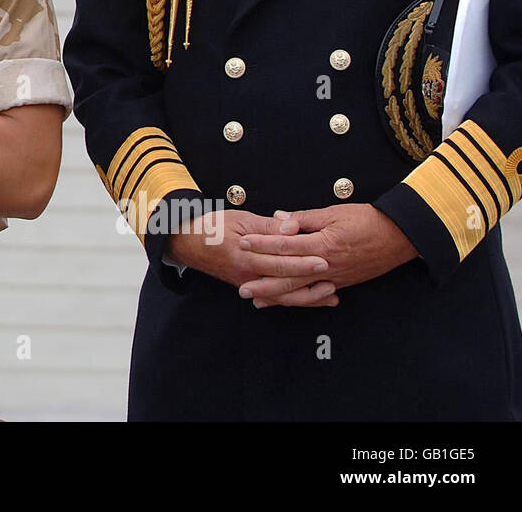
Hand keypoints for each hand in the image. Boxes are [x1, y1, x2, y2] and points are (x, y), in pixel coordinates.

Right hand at [167, 208, 335, 305]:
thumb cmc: (213, 228)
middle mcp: (247, 274)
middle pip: (283, 282)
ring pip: (282, 296)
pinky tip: (312, 300)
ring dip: (307, 298)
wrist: (188, 243)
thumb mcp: (240, 219)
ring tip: (330, 295)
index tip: (323, 258)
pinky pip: (275, 298)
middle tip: (333, 277)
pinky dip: (295, 300)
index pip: (278, 260)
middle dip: (310, 281)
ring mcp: (248, 284)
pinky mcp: (249, 287)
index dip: (302, 261)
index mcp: (245, 254)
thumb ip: (268, 226)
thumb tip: (290, 226)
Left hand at [237, 204, 416, 306]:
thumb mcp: (333, 212)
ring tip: (258, 301)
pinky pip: (316, 294)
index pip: (284, 246)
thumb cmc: (368, 220)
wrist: (400, 235)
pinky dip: (300, 300)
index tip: (243, 244)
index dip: (262, 245)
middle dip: (264, 283)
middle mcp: (327, 265)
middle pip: (289, 277)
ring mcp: (335, 277)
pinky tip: (288, 302)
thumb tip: (280, 220)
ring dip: (278, 297)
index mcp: (322, 244)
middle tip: (242, 289)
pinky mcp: (343, 282)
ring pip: (301, 291)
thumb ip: (304, 218)